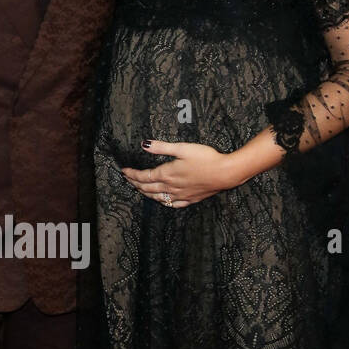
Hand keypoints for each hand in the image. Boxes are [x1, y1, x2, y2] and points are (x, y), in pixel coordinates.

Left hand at [120, 140, 236, 206]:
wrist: (225, 173)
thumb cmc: (206, 158)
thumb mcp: (182, 148)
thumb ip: (162, 147)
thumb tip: (144, 144)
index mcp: (167, 174)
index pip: (144, 176)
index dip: (132, 174)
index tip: (124, 171)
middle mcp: (171, 187)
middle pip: (148, 188)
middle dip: (135, 184)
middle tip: (128, 180)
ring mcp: (181, 195)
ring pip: (158, 197)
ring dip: (146, 194)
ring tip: (139, 190)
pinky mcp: (190, 199)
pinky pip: (173, 204)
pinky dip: (164, 202)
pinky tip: (162, 201)